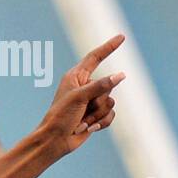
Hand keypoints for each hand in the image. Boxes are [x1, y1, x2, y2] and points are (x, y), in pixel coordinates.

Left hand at [36, 34, 125, 156]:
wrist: (55, 141)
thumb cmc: (60, 117)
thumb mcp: (80, 98)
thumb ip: (101, 85)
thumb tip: (121, 76)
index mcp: (76, 77)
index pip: (95, 58)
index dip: (109, 47)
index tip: (122, 37)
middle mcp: (84, 87)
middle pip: (108, 86)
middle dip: (98, 101)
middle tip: (81, 110)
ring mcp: (91, 101)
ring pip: (111, 102)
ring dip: (98, 114)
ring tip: (82, 121)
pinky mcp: (95, 114)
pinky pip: (111, 114)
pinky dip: (101, 122)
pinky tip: (88, 128)